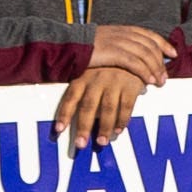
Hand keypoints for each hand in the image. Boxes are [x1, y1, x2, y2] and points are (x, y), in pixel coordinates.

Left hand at [56, 25, 174, 148]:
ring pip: (107, 110)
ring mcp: (114, 81)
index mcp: (85, 75)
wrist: (134, 47)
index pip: (71, 97)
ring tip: (101, 142)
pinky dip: (123, 120)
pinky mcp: (130, 84)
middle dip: (84, 127)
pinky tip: (119, 130)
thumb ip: (83, 86)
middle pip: (88, 107)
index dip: (64, 114)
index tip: (58, 131)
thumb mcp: (92, 68)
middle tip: (80, 145)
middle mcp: (97, 79)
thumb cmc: (109, 62)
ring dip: (104, 128)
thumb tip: (70, 107)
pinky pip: (126, 107)